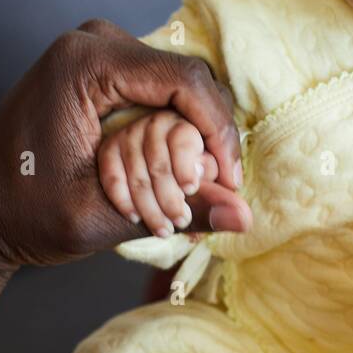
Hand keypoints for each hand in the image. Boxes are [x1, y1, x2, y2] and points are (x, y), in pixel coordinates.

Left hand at [0, 18, 252, 274]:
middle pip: (185, 77)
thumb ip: (178, 209)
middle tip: (219, 188)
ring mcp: (95, 49)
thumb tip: (245, 216)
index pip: (183, 78)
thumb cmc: (23, 214)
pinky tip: (177, 167)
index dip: (218, 129)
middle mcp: (92, 41)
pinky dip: (173, 126)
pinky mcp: (99, 67)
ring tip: (199, 184)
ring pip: (177, 82)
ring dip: (193, 132)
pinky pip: (157, 87)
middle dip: (208, 134)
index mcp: (84, 63)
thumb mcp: (101, 216)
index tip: (230, 179)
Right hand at [98, 108, 219, 237]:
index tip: (191, 189)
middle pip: (160, 163)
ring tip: (164, 229)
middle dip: (171, 199)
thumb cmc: (185, 186)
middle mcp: (156, 122)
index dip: (187, 166)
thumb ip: (217, 204)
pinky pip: (112, 177)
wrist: (146, 184)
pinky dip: (124, 202)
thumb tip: (244, 220)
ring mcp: (129, 135)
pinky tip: (135, 218)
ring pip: (138, 175)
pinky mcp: (107, 150)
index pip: (185, 138)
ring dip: (151, 208)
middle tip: (180, 220)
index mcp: (188, 123)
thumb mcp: (202, 194)